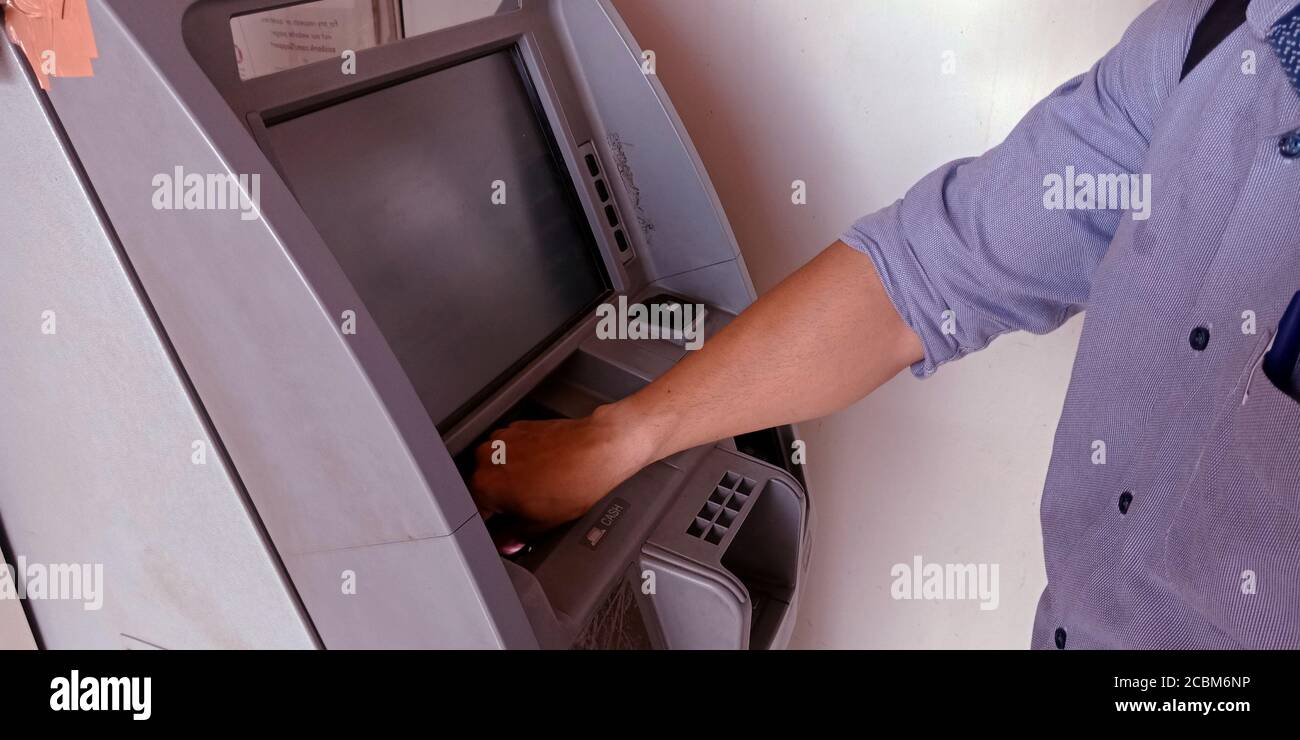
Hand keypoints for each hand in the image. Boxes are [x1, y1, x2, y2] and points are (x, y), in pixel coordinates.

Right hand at [469, 403, 658, 534]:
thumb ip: (516, 535)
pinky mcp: (517, 427)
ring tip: (537, 485)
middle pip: (483, 486)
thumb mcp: (543, 522)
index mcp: (485, 484)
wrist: (598, 449)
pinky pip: (510, 449)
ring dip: (509, 477)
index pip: (474, 511)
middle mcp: (486, 457)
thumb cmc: (575, 481)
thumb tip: (508, 543)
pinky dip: (520, 459)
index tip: (499, 528)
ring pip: (496, 466)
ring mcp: (501, 438)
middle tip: (523, 508)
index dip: (489, 523)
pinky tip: (542, 468)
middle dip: (499, 498)